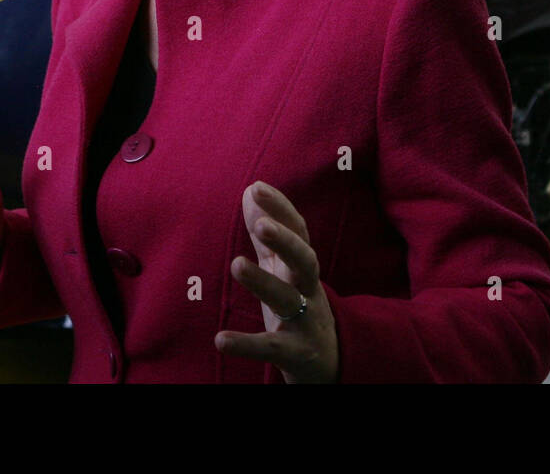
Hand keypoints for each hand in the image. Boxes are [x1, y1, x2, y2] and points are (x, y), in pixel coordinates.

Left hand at [215, 181, 338, 383]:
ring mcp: (305, 321)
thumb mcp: (282, 269)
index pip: (298, 231)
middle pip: (304, 260)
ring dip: (264, 282)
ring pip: (288, 299)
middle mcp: (308, 289)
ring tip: (237, 264)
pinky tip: (220, 339)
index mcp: (302, 266)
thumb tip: (249, 190)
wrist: (328, 362)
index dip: (280, 209)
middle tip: (263, 224)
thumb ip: (265, 234)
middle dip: (286, 241)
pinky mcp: (296, 353)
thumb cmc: (299, 305)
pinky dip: (247, 344)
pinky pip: (271, 347)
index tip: (257, 188)